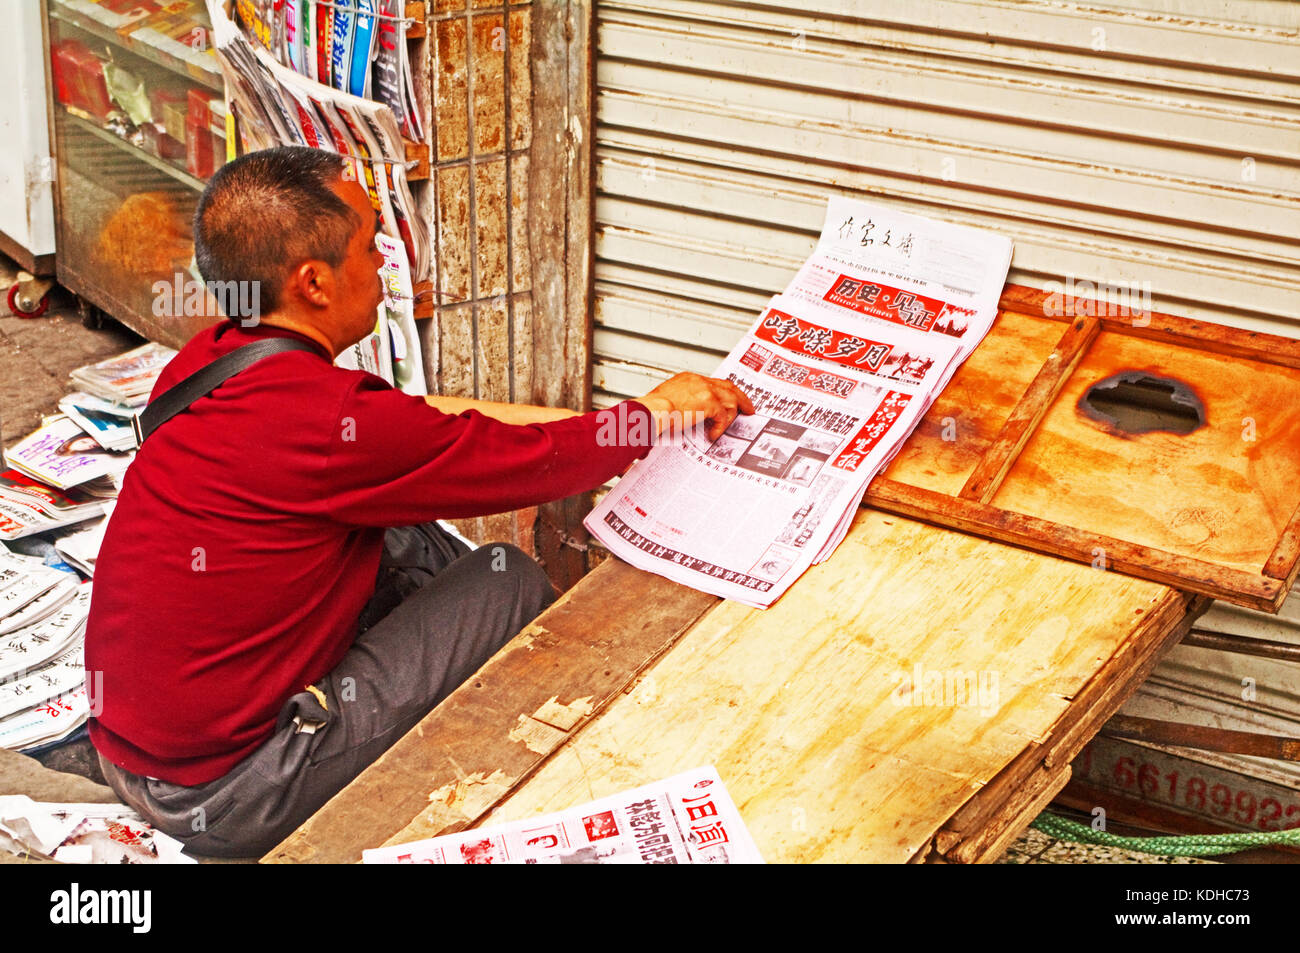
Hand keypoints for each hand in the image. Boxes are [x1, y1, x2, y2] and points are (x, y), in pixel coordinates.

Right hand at [637, 373, 755, 441]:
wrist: (651, 411)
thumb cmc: (652, 409)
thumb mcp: (666, 401)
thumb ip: (680, 404)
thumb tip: (682, 414)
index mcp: (688, 379)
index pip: (713, 382)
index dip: (724, 392)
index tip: (729, 399)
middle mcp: (699, 381)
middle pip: (728, 386)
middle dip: (740, 398)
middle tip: (748, 407)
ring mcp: (706, 390)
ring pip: (731, 400)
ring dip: (730, 416)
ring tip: (727, 426)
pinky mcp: (709, 403)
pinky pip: (723, 416)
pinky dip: (721, 426)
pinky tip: (714, 434)